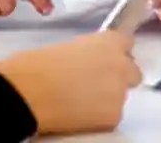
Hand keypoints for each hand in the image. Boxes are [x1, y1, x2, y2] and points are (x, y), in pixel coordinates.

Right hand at [0, 31, 141, 135]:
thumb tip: (88, 62)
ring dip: (106, 98)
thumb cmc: (35, 67)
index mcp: (107, 42)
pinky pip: (112, 116)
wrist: (28, 94)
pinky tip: (78, 113)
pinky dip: (99, 117)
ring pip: (121, 96)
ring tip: (79, 100)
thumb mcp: (66, 47)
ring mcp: (118, 93)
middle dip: (118, 77)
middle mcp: (120, 65)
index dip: (115, 53)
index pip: (126, 43)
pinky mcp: (113, 117)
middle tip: (94, 83)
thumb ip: (87, 52)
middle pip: (133, 72)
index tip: (107, 59)